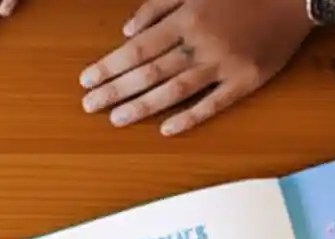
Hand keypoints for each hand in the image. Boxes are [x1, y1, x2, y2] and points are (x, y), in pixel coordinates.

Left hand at [79, 0, 312, 135]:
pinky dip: (189, 118)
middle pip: (150, 72)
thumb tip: (126, 32)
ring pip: (175, 90)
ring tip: (116, 119)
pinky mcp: (247, 80)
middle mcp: (202, 43)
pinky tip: (166, 130)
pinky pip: (214, 103)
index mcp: (188, 17)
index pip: (138, 48)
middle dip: (116, 90)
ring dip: (143, 106)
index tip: (87, 80)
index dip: (110, 66)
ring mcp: (225, 64)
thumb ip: (158, 5)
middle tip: (89, 106)